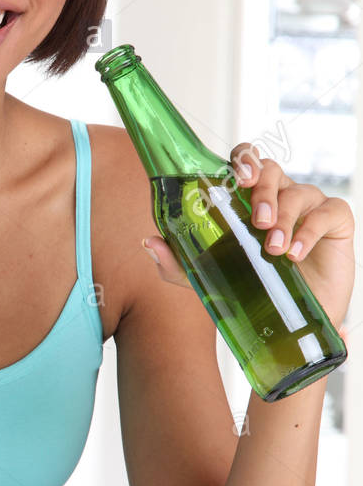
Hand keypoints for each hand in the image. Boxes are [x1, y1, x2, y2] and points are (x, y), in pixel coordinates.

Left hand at [142, 142, 355, 338]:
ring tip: (274, 249)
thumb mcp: (209, 279)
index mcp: (249, 199)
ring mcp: (309, 205)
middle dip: (264, 190)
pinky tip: (296, 254)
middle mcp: (279, 194)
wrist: (290, 326)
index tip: (240, 176)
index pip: (246, 163)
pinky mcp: (336, 220)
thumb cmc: (251, 291)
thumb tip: (148, 242)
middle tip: (258, 221)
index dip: (244, 159)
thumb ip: (179, 263)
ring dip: (284, 217)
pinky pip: (328, 211)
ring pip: (297, 191)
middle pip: (272, 169)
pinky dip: (310, 230)